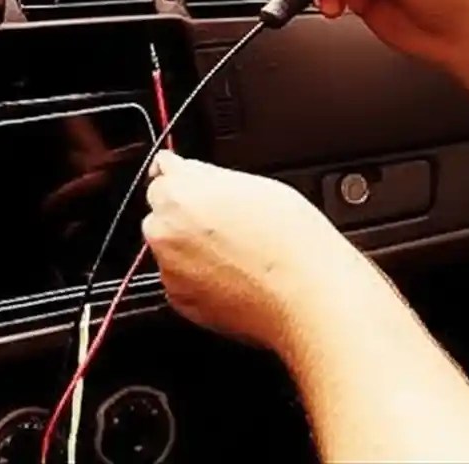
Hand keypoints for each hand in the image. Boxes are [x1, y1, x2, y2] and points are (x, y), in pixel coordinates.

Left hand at [142, 150, 352, 352]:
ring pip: (171, 248)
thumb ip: (206, 174)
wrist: (307, 296)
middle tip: (228, 221)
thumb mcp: (253, 183)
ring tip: (237, 251)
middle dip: (184, 214)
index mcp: (178, 196)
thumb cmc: (291, 239)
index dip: (181, 176)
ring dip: (190, 246)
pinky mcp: (181, 300)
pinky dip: (198, 276)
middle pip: (162, 213)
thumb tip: (183, 168)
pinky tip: (234, 273)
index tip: (190, 180)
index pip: (162, 173)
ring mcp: (170, 270)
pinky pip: (182, 279)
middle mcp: (164, 233)